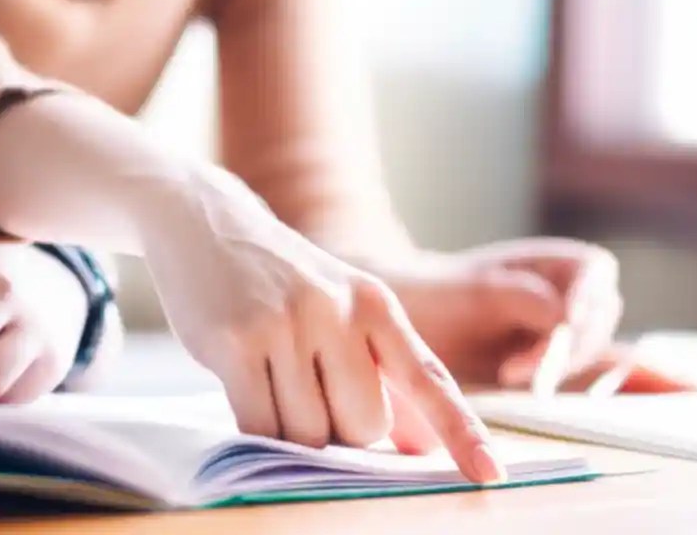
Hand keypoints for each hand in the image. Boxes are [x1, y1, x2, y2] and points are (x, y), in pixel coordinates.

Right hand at [138, 167, 503, 483]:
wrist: (205, 222)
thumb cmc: (282, 280)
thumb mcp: (343, 309)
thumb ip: (385, 372)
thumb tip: (422, 445)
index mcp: (375, 304)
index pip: (428, 378)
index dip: (461, 431)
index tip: (491, 474)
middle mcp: (337, 310)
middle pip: (362, 426)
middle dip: (339, 431)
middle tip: (309, 390)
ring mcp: (285, 323)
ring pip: (308, 432)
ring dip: (290, 428)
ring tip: (271, 378)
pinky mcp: (235, 340)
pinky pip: (259, 424)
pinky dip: (255, 424)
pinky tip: (244, 384)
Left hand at [377, 238, 621, 387]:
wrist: (412, 324)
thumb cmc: (441, 295)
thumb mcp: (479, 292)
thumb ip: (526, 298)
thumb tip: (568, 318)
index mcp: (553, 261)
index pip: (596, 270)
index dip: (589, 294)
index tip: (567, 321)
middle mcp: (567, 292)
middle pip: (598, 317)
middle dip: (569, 342)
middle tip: (522, 365)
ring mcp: (563, 328)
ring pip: (587, 350)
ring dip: (556, 366)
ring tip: (506, 373)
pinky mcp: (551, 360)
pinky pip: (567, 372)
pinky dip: (548, 379)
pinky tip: (510, 379)